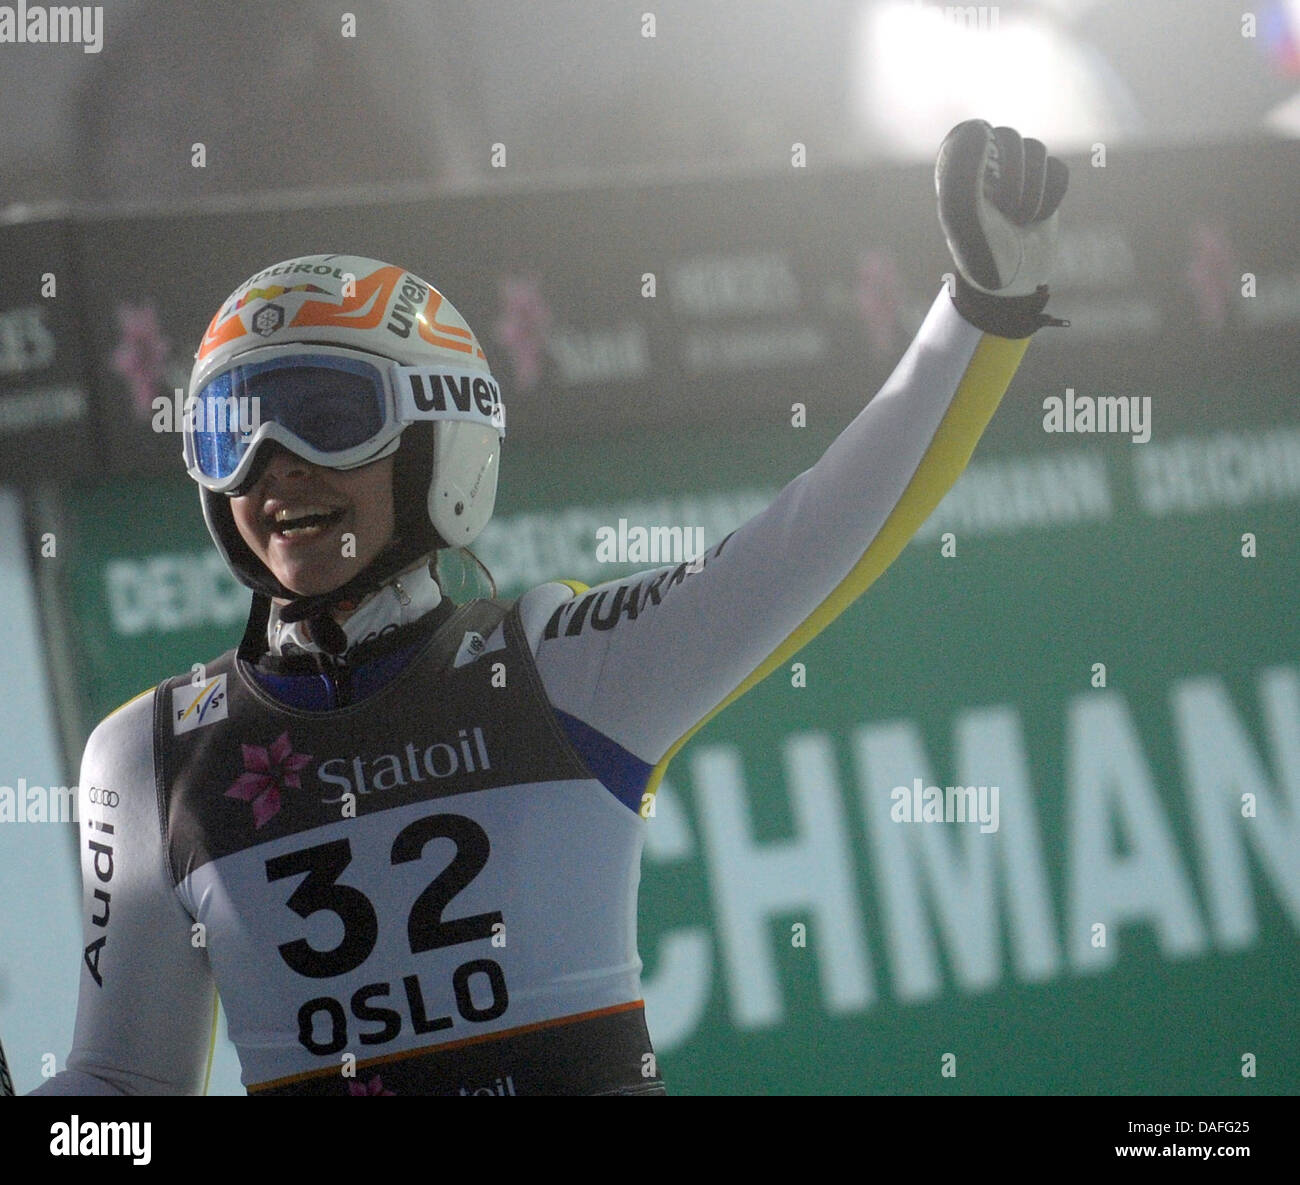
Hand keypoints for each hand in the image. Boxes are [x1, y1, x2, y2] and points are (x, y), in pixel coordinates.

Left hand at [936, 119, 1068, 297]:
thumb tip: (980, 126)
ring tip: (1019, 220)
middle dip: (1013, 179)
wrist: (1012, 284)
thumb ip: (962, 171)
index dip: (985, 159)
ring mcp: (1016, 172)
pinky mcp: (1044, 183)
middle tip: (1004, 213)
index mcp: (956, 167)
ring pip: (1037, 149)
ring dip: (1032, 191)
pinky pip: (1058, 169)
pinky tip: (1036, 219)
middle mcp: (985, 164)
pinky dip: (1051, 197)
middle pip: (1011, 137)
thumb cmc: (981, 252)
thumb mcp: (963, 217)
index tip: (985, 190)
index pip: (974, 131)